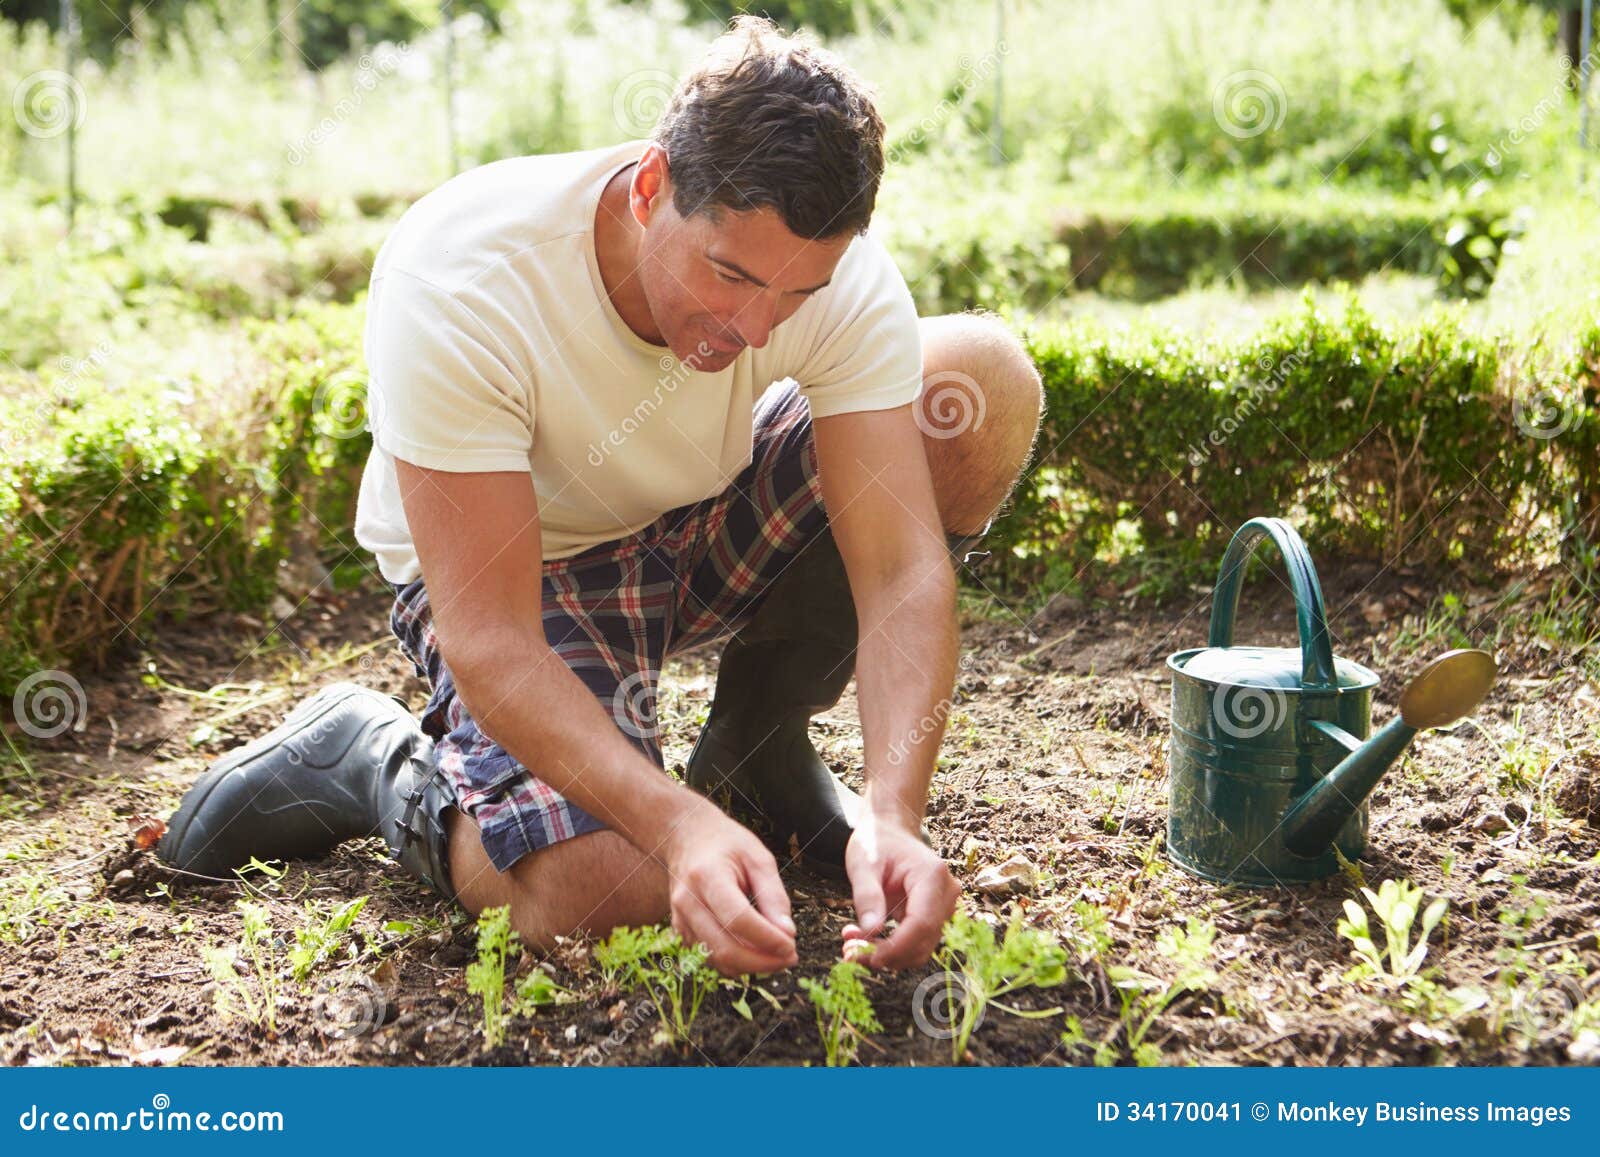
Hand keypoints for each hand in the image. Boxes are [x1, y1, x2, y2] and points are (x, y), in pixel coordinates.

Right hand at [658, 794, 797, 977]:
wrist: (687, 837)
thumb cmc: (726, 844)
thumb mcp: (758, 858)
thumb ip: (773, 896)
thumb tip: (787, 934)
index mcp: (707, 876)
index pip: (738, 920)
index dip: (768, 939)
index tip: (792, 945)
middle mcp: (687, 902)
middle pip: (725, 948)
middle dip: (763, 961)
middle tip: (790, 957)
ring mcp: (680, 919)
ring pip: (717, 960)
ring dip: (752, 966)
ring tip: (777, 955)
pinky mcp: (681, 931)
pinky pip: (710, 958)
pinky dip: (737, 963)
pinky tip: (756, 952)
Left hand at [841, 812, 958, 969]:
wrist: (888, 832)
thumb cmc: (875, 842)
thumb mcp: (863, 864)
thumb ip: (867, 896)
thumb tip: (871, 931)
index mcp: (932, 875)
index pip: (922, 922)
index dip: (897, 946)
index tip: (869, 957)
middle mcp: (946, 893)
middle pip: (923, 940)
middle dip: (888, 955)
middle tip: (849, 953)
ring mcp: (944, 907)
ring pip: (921, 948)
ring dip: (888, 956)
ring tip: (852, 946)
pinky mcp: (934, 917)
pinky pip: (916, 942)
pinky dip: (892, 949)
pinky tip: (864, 940)